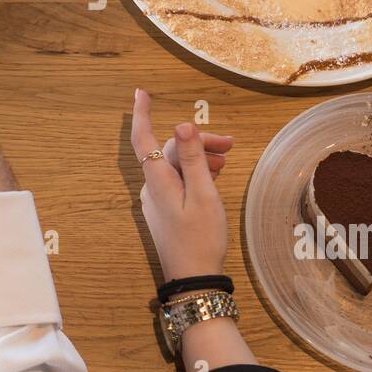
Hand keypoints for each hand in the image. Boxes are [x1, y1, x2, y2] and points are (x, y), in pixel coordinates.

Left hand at [129, 89, 232, 281]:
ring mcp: (157, 201)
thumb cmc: (201, 238)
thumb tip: (182, 123)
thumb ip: (193, 159)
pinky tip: (213, 176)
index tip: (141, 92)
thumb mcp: (203, 195)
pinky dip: (194, 173)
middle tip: (230, 144)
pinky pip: (177, 181)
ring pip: (176, 166)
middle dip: (198, 141)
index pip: (144, 138)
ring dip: (199, 158)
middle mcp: (152, 188)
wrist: (193, 279)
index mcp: (158, 181)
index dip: (142, 113)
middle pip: (171, 151)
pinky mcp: (165, 211)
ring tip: (226, 161)